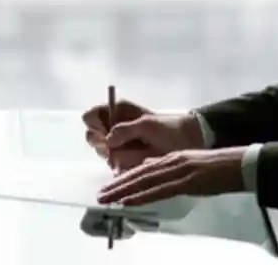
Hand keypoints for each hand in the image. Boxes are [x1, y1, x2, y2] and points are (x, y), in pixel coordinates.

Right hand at [81, 100, 204, 171]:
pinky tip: (135, 164)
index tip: (103, 133)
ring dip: (115, 156)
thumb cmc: (168, 128)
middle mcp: (113, 127)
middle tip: (115, 149)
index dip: (93, 125)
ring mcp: (118, 144)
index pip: (90, 116)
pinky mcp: (124, 160)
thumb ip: (126, 130)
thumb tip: (107, 140)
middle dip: (102, 145)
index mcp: (117, 111)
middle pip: (92, 137)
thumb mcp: (148, 125)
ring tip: (133, 155)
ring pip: (103, 153)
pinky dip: (121, 167)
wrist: (187, 143)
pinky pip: (114, 166)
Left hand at [96, 148, 245, 205]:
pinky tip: (129, 201)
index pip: (142, 169)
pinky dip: (142, 196)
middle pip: (138, 174)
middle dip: (117, 185)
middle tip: (100, 195)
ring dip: (123, 191)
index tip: (108, 187)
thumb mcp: (189, 163)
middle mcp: (170, 162)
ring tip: (107, 199)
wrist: (236, 164)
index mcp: (172, 158)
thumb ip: (169, 166)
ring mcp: (177, 171)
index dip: (123, 178)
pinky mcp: (186, 182)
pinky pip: (159, 190)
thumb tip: (149, 168)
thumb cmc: (216, 166)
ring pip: (144, 181)